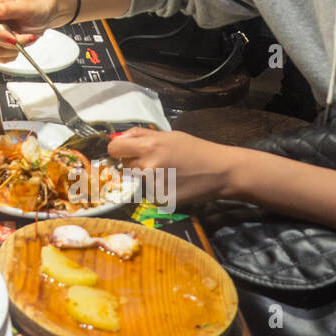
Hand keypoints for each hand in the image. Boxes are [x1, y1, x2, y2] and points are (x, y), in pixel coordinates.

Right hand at [0, 0, 71, 60]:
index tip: (12, 37)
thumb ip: (7, 8)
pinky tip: (21, 44)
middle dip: (9, 41)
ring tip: (27, 38)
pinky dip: (13, 54)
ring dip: (14, 48)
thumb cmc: (35, 6)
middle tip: (26, 38)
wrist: (43, 15)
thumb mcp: (25, 5)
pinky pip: (0, 56)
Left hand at [107, 128, 241, 204]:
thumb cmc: (196, 150)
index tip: (125, 151)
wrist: (221, 171)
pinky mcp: (162, 199)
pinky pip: (149, 193)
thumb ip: (141, 135)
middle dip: (134, 163)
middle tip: (154, 161)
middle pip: (125, 165)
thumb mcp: (169, 135)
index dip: (118, 149)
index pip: (114, 149)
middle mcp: (149, 165)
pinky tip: (172, 183)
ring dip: (145, 176)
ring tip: (167, 172)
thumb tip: (117, 137)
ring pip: (136, 179)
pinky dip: (157, 189)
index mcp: (149, 146)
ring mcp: (155, 184)